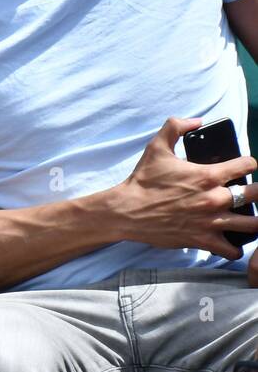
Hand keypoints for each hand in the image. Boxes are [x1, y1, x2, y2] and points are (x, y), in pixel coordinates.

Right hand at [113, 117, 257, 258]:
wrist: (126, 211)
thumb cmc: (143, 181)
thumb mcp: (156, 147)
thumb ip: (176, 127)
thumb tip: (196, 121)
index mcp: (208, 175)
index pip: (248, 165)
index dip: (249, 164)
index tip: (243, 168)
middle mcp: (215, 198)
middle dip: (257, 192)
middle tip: (248, 193)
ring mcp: (211, 222)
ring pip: (253, 224)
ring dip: (254, 221)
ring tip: (247, 218)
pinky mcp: (203, 240)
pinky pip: (232, 250)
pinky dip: (235, 248)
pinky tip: (230, 241)